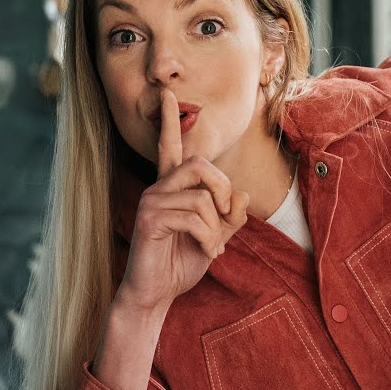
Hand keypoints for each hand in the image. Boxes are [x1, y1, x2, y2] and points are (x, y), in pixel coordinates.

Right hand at [115, 88, 249, 313]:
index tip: (168, 95)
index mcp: (171, 188)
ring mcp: (151, 202)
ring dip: (217, 226)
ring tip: (214, 247)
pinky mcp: (149, 219)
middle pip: (199, 164)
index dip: (168, 121)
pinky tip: (208, 253)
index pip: (169, 147)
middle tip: (227, 217)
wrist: (155, 294)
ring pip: (201, 196)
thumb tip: (240, 195)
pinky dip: (210, 239)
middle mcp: (158, 188)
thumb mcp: (216, 238)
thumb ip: (230, 216)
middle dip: (223, 189)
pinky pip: (194, 217)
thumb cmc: (182, 263)